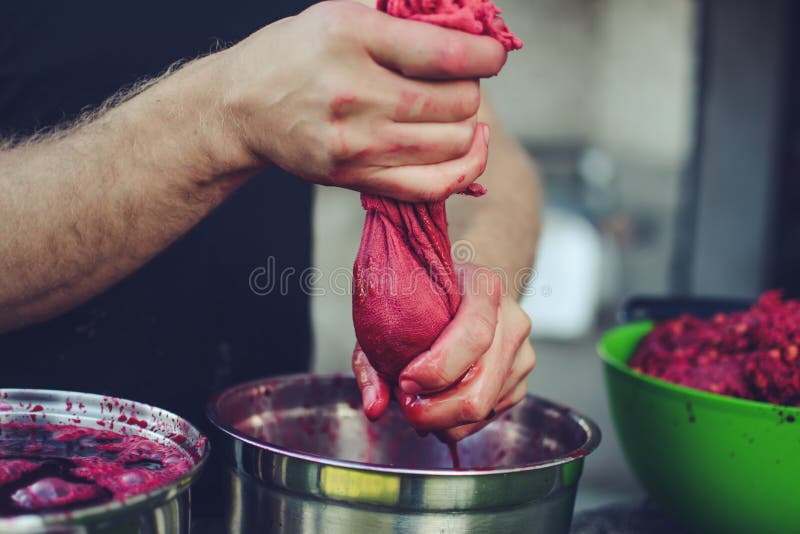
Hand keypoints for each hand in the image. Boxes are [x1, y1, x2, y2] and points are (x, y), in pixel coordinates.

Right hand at [218, 1, 505, 200]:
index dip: (486, 55)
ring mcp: (355, 143)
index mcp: (351, 37)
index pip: (445, 53)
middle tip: (457, 82)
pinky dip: (465, 169)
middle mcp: (354, 92)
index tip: (492, 56)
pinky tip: (469, 147)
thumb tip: (461, 14)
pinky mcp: (355, 178)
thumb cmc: (296, 54)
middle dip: (471, 89)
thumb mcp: (339, 11)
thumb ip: (399, 11)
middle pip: (455, 102)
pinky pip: (431, 186)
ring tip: (455, 111)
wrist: (242, 108)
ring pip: (451, 143)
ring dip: (467, 126)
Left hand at [353, 262, 535, 441]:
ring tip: (418, 401)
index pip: (474, 335)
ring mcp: (521, 354)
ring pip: (482, 409)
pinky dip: (455, 422)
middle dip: (433, 409)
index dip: (437, 368)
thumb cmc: (427, 299)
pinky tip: (438, 401)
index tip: (404, 380)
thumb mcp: (393, 313)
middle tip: (405, 402)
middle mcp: (511, 321)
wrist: (463, 292)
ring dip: (441, 419)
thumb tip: (374, 406)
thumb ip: (375, 360)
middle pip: (479, 388)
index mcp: (485, 287)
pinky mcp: (520, 382)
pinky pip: (486, 418)